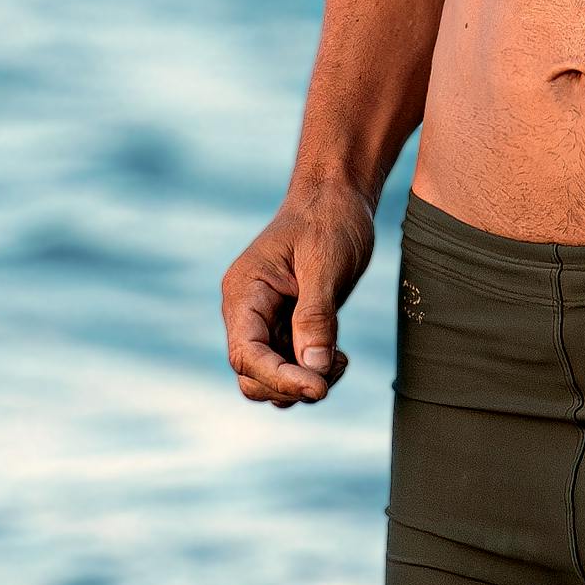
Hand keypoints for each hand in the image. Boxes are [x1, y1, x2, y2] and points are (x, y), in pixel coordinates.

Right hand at [221, 182, 374, 406]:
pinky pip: (291, 368)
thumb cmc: (329, 218)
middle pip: (252, 375)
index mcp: (245, 291)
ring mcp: (266, 322)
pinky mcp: (287, 327)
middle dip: (290, 385)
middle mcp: (247, 311)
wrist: (338, 197)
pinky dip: (312, 373)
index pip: (246, 353)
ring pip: (271, 379)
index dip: (278, 378)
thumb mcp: (324, 263)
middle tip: (335, 366)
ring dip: (303, 383)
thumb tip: (313, 369)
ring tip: (339, 359)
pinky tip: (337, 355)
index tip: (318, 387)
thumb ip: (316, 316)